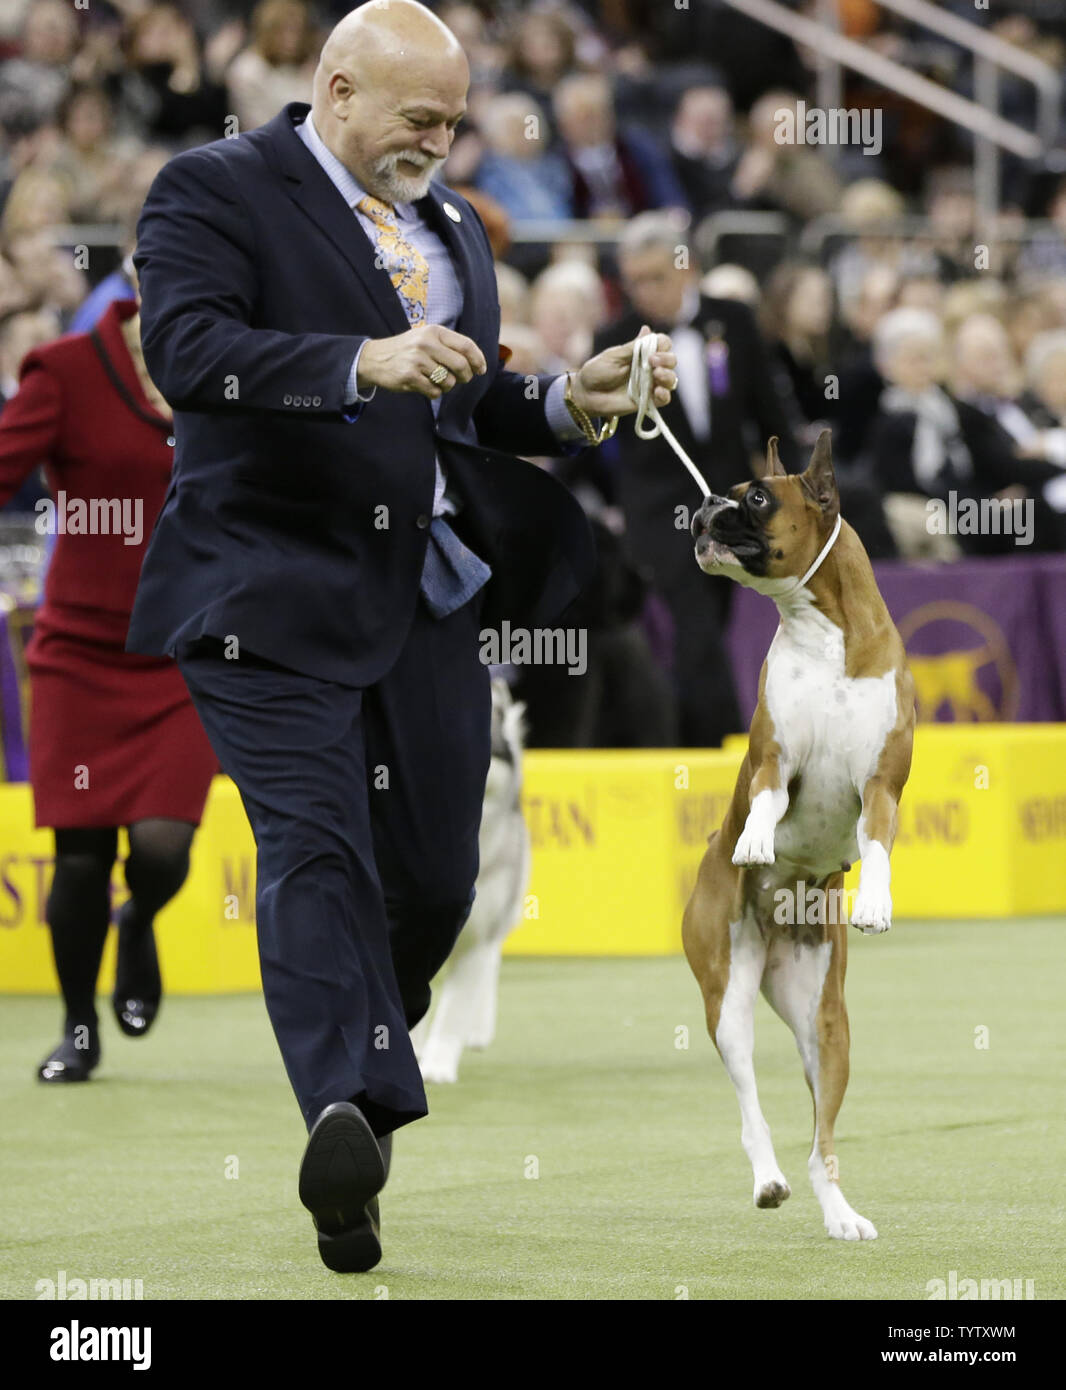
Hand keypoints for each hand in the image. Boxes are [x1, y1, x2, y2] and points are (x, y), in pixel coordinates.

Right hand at [357, 324, 487, 398]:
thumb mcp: (426, 338)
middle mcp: (426, 343)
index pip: (466, 345)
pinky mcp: (409, 376)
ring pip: (448, 381)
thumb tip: (476, 364)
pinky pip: (434, 391)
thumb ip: (449, 346)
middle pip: (461, 365)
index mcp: (434, 332)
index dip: (478, 360)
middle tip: (462, 379)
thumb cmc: (408, 350)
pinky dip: (434, 392)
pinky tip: (425, 386)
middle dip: (466, 376)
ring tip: (436, 381)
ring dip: (447, 386)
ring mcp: (417, 360)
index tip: (481, 370)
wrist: (374, 358)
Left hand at [570, 326, 676, 417]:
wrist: (586, 394)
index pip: (663, 344)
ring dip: (668, 376)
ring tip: (657, 375)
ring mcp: (649, 385)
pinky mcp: (647, 401)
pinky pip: (664, 399)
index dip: (663, 345)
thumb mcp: (614, 356)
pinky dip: (664, 395)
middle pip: (671, 361)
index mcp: (642, 353)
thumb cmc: (597, 371)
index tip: (652, 350)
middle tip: (652, 362)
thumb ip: (633, 347)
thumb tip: (647, 329)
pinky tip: (657, 391)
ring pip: (671, 380)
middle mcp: (649, 368)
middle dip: (666, 360)